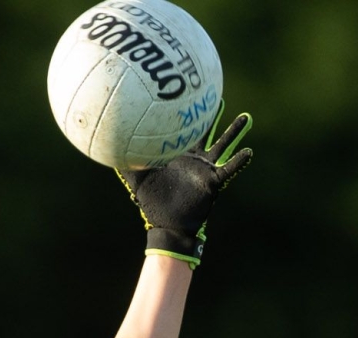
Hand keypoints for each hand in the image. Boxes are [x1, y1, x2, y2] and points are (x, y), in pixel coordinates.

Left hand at [118, 108, 252, 266]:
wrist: (167, 225)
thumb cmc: (153, 204)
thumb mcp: (137, 179)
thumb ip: (127, 161)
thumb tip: (108, 145)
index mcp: (179, 154)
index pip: (183, 128)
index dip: (185, 112)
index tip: (188, 91)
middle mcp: (195, 158)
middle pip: (206, 130)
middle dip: (212, 114)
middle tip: (219, 93)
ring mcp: (206, 169)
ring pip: (222, 144)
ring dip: (233, 132)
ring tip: (246, 117)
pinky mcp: (213, 182)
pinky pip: (229, 169)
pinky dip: (239, 161)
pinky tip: (249, 151)